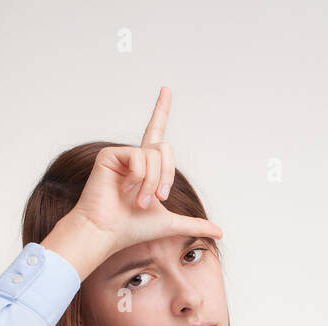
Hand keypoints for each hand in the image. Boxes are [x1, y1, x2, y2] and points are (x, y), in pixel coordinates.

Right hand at [66, 86, 222, 255]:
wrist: (107, 232)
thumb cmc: (132, 229)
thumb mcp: (171, 224)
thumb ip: (194, 224)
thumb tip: (220, 233)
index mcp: (146, 166)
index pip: (157, 132)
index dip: (161, 110)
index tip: (166, 89)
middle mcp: (134, 156)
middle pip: (165, 149)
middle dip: (166, 177)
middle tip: (156, 200)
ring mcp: (121, 154)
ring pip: (154, 155)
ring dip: (152, 183)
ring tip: (137, 201)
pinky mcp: (110, 154)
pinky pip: (139, 156)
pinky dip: (138, 178)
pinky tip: (123, 190)